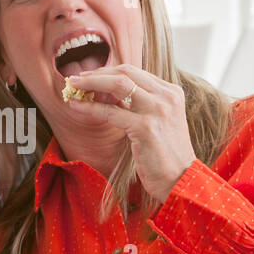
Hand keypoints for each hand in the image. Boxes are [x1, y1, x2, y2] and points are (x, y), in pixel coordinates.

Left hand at [64, 64, 196, 200]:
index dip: (108, 71)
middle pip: (125, 72)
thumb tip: (112, 95)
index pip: (134, 71)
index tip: (90, 76)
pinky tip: (75, 105)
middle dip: (97, 73)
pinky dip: (89, 107)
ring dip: (91, 82)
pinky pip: (110, 111)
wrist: (181, 181)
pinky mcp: (145, 128)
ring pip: (117, 84)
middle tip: (76, 78)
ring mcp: (157, 110)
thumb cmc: (166, 156)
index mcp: (171, 92)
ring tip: (72, 85)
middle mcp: (166, 97)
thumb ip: (141, 106)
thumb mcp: (159, 122)